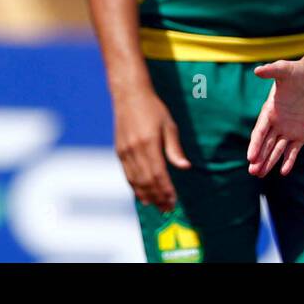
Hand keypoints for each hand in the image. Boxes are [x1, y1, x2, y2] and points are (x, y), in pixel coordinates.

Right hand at [112, 87, 190, 211]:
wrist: (129, 95)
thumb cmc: (153, 108)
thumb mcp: (169, 125)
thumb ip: (174, 148)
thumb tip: (184, 167)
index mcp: (149, 143)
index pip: (159, 173)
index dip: (166, 190)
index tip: (173, 201)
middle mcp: (135, 150)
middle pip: (147, 181)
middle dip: (157, 197)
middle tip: (166, 208)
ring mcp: (125, 151)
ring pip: (135, 180)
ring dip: (146, 195)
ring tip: (156, 206)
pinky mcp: (119, 151)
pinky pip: (127, 174)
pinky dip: (134, 187)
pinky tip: (141, 194)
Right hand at [246, 60, 303, 177]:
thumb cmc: (297, 73)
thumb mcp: (285, 70)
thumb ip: (272, 71)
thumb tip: (258, 71)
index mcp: (269, 111)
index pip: (260, 132)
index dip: (255, 145)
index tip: (250, 157)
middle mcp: (276, 124)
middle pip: (265, 145)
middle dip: (259, 158)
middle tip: (252, 172)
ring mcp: (288, 130)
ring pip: (276, 150)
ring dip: (269, 162)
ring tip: (260, 175)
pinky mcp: (301, 134)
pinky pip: (293, 150)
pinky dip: (289, 160)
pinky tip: (283, 172)